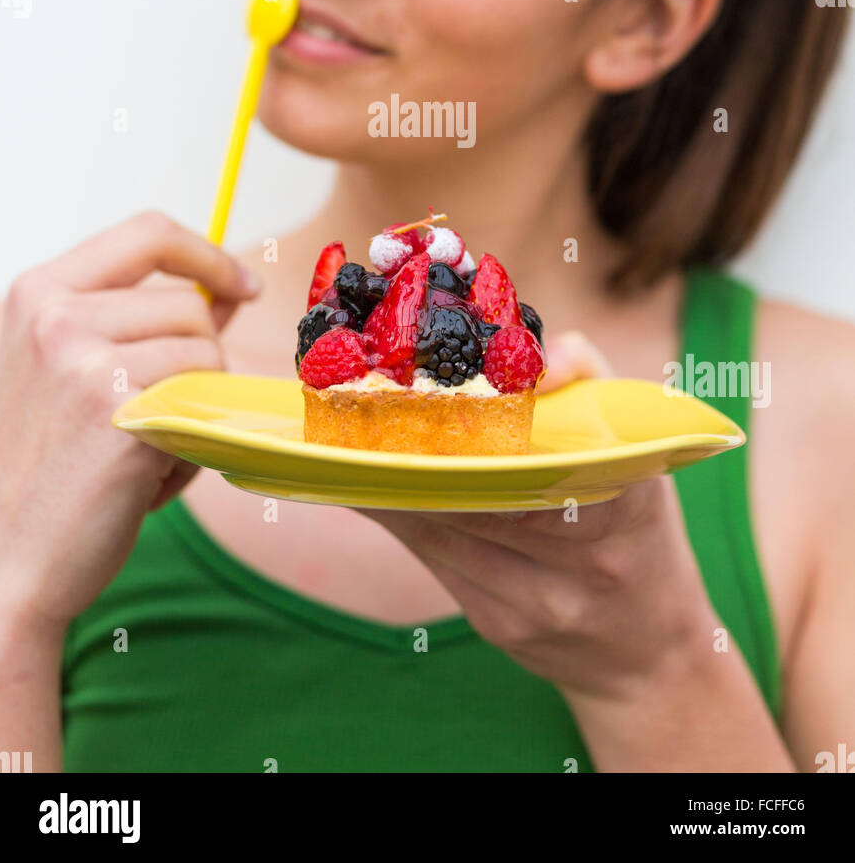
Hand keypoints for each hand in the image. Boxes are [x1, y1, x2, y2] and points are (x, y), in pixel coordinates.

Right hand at [0, 211, 260, 635]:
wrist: (2, 564)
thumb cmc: (45, 471)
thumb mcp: (67, 370)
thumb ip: (137, 322)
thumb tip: (226, 292)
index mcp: (39, 292)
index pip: (150, 232)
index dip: (208, 255)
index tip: (241, 287)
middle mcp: (58, 317)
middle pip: (192, 305)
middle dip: (198, 361)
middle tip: (151, 418)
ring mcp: (87, 364)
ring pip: (209, 356)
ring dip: (195, 409)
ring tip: (140, 452)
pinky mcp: (124, 416)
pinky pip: (207, 407)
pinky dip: (193, 450)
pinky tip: (145, 480)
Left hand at [362, 331, 715, 705]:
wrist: (651, 650)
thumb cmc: (640, 526)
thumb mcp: (638, 447)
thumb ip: (589, 381)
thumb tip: (540, 351)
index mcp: (627, 505)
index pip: (537, 464)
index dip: (473, 431)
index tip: (423, 395)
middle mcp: (584, 562)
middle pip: (474, 497)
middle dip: (417, 451)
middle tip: (364, 405)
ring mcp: (536, 602)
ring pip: (440, 529)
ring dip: (391, 483)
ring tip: (350, 441)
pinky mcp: (497, 624)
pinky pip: (432, 558)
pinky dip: (399, 516)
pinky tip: (368, 486)